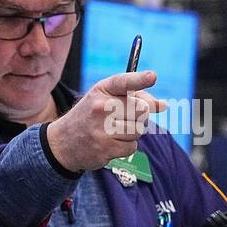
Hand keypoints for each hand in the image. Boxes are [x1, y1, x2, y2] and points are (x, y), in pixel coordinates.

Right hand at [45, 70, 165, 172]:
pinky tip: (110, 143)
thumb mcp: (107, 99)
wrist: (62, 143)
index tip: (152, 77)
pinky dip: (125, 147)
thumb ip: (136, 98)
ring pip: (139, 130)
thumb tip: (163, 106)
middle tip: (125, 117)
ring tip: (113, 131)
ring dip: (132, 132)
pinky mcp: (104, 149)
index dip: (139, 79)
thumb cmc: (91, 116)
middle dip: (140, 115)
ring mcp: (102, 130)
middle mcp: (101, 108)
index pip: (123, 82)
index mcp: (101, 91)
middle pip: (142, 110)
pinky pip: (132, 147)